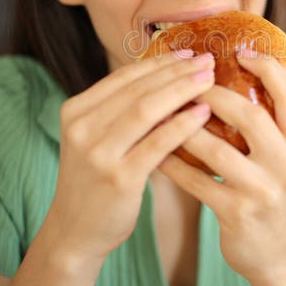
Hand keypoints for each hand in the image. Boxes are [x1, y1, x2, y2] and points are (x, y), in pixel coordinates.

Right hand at [43, 49, 215, 266]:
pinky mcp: (119, 177)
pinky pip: (158, 143)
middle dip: (176, 71)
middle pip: (138, 89)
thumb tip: (169, 78)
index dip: (158, 62)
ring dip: (182, 90)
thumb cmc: (96, 180)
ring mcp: (98, 153)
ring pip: (147, 110)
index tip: (188, 52)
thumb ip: (122, 111)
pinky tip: (204, 113)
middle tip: (208, 59)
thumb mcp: (97, 138)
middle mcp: (82, 127)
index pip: (123, 77)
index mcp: (76, 111)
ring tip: (210, 79)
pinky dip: (183, 125)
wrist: (75, 232)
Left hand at [158, 47, 285, 285]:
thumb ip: (274, 124)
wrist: (278, 254)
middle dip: (215, 95)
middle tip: (190, 83)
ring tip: (164, 111)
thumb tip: (248, 72)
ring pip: (216, 148)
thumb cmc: (274, 194)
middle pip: (251, 116)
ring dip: (184, 127)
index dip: (265, 67)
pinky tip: (157, 149)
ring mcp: (262, 191)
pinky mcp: (236, 213)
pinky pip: (196, 180)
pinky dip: (173, 162)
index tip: (240, 51)